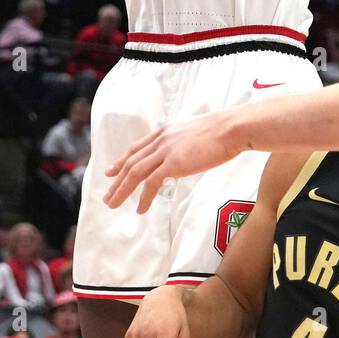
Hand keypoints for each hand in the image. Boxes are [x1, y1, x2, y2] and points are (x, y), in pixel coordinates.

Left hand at [104, 112, 240, 212]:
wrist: (231, 128)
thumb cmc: (222, 131)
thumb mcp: (195, 132)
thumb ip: (183, 141)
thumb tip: (184, 151)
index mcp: (165, 131)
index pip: (136, 148)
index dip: (121, 161)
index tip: (111, 171)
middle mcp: (161, 140)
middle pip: (131, 162)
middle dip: (117, 180)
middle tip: (108, 196)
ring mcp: (166, 151)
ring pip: (135, 173)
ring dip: (122, 191)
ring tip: (113, 205)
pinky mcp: (174, 163)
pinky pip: (152, 184)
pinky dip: (143, 198)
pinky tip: (140, 209)